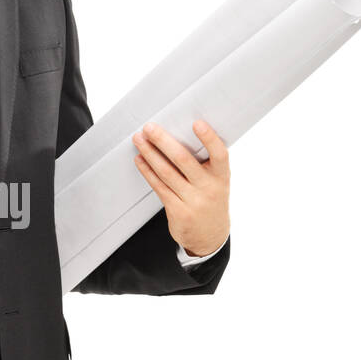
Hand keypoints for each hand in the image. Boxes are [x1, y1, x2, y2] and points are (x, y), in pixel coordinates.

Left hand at [132, 120, 229, 256]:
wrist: (210, 236)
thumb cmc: (211, 200)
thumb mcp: (218, 182)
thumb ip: (206, 163)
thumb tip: (179, 135)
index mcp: (222, 177)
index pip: (220, 155)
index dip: (210, 139)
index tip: (197, 123)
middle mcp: (209, 188)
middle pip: (183, 160)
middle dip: (163, 141)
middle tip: (149, 128)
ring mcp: (193, 202)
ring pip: (166, 173)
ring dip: (150, 154)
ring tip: (139, 140)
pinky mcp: (177, 211)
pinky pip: (159, 187)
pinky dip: (148, 171)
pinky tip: (140, 160)